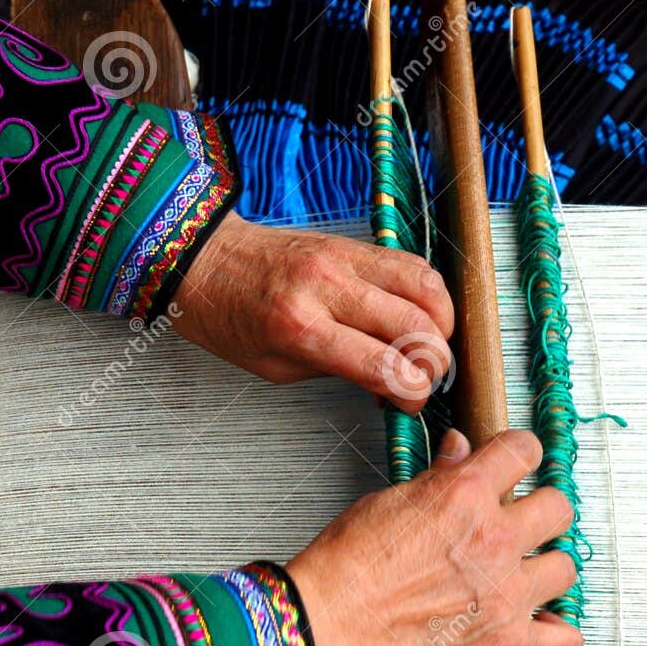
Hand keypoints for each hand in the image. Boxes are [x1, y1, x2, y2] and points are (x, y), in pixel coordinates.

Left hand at [169, 213, 454, 412]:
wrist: (205, 258)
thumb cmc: (230, 318)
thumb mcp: (274, 367)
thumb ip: (334, 372)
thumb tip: (388, 382)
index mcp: (301, 328)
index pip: (383, 364)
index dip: (412, 391)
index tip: (412, 401)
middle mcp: (328, 288)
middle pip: (415, 326)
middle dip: (434, 363)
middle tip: (425, 378)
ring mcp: (344, 259)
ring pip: (426, 288)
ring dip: (441, 325)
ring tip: (428, 346)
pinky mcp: (353, 244)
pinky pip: (411, 264)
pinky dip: (428, 294)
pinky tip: (421, 314)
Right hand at [286, 429, 582, 645]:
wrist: (327, 627)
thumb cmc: (345, 567)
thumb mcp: (387, 501)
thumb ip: (437, 477)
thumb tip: (460, 450)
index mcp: (464, 495)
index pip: (524, 451)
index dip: (520, 454)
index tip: (516, 465)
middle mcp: (494, 540)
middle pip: (558, 509)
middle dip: (539, 512)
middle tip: (518, 527)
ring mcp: (506, 595)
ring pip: (564, 568)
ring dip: (544, 570)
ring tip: (520, 578)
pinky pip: (565, 641)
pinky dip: (554, 635)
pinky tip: (534, 627)